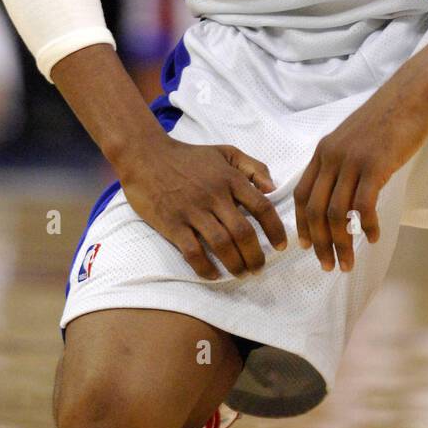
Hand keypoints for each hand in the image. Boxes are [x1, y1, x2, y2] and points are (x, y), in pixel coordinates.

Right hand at [120, 134, 286, 279]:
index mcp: (230, 179)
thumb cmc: (189, 156)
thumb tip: (274, 188)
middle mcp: (214, 196)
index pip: (262, 207)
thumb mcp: (225, 152)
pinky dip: (206, 268)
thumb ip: (253, 166)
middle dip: (256, 255)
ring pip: (221, 244)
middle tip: (259, 267)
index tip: (281, 245)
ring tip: (242, 273)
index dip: (275, 229)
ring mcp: (192, 211)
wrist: (147, 156)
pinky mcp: (172, 224)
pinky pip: (193, 252)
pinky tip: (215, 274)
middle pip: (243, 232)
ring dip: (236, 264)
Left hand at [294, 78, 427, 273]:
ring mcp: (352, 161)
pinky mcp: (375, 165)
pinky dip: (365, 227)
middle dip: (319, 243)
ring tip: (349, 262)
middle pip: (315, 210)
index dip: (302, 224)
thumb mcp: (353, 138)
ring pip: (337, 214)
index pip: (302, 194)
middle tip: (328, 265)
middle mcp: (331, 157)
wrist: (411, 94)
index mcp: (323, 151)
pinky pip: (363, 206)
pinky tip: (372, 237)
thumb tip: (342, 194)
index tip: (306, 246)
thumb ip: (343, 163)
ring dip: (341, 243)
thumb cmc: (387, 117)